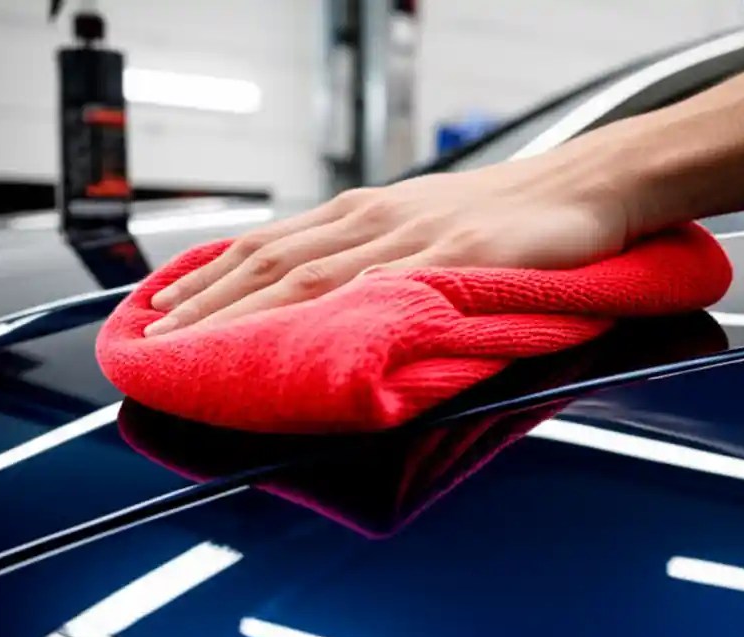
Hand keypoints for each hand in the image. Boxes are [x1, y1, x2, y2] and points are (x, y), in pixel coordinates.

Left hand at [143, 150, 633, 335]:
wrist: (587, 186)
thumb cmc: (510, 215)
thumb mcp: (428, 225)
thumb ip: (376, 256)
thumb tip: (327, 296)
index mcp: (366, 212)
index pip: (269, 245)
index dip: (210, 278)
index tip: (162, 311)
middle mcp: (377, 219)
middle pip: (273, 262)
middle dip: (208, 303)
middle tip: (157, 340)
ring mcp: (415, 237)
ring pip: (312, 275)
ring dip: (246, 311)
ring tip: (198, 344)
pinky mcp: (458, 257)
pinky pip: (388, 286)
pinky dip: (335, 309)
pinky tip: (297, 332)